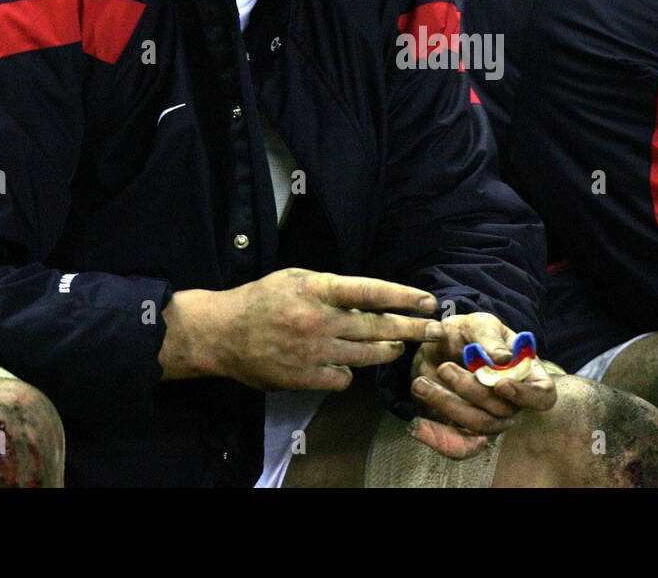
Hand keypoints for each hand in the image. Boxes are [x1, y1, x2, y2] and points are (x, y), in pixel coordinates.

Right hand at [159, 268, 443, 389]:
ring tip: (399, 346)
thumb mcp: (296, 278)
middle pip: (377, 326)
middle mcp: (319, 320)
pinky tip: (349, 366)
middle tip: (435, 329)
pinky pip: (344, 378)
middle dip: (412, 328)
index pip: (371, 291)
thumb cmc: (262, 299)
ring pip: (367, 355)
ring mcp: (313, 351)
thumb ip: (332, 288)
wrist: (222, 333)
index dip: (403, 296)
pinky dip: (351, 373)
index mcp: (317, 289)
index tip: (428, 301)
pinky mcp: (305, 377)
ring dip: (389, 350)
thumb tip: (368, 299)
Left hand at [409, 312, 555, 457]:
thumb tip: (503, 358)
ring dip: (449, 405)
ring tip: (422, 383)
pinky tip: (417, 426)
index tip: (501, 384)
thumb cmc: (469, 333)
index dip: (526, 395)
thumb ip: (489, 339)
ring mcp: (490, 419)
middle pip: (503, 411)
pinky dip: (438, 439)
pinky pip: (457, 445)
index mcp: (527, 376)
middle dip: (472, 390)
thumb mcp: (479, 325)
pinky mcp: (465, 431)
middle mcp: (513, 403)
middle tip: (445, 368)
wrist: (439, 346)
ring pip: (478, 425)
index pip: (542, 396)